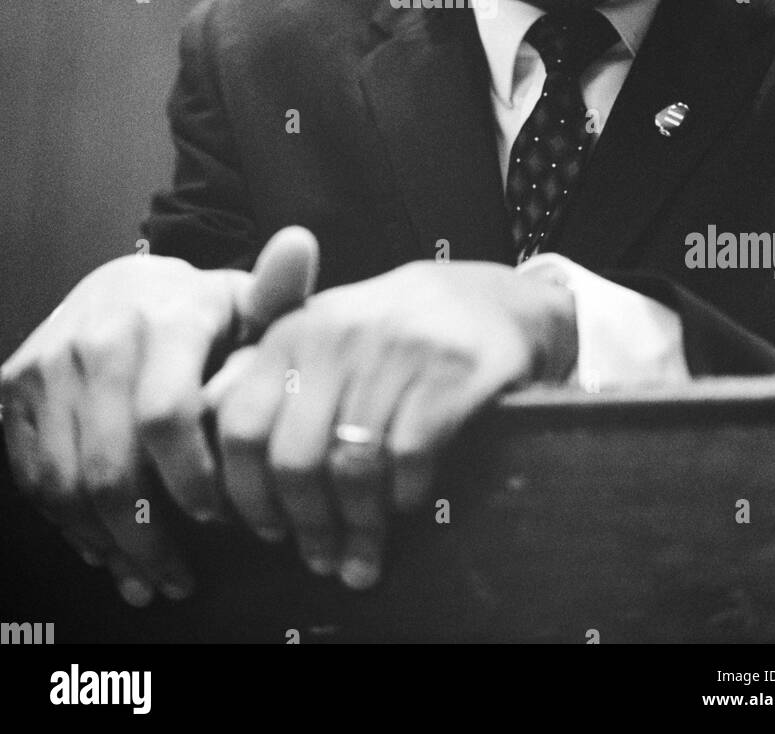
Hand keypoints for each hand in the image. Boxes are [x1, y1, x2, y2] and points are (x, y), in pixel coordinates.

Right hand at [0, 226, 317, 605]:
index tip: (219, 515)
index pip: (166, 414)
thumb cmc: (200, 312)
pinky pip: (34, 476)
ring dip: (107, 542)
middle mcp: (100, 337)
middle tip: (180, 574)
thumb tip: (301, 245)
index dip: (190, 477)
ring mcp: (50, 364)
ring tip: (146, 573)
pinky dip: (68, 523)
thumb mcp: (244, 303)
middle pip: (111, 464)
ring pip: (67, 481)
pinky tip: (104, 546)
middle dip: (148, 535)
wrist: (120, 286)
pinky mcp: (16, 387)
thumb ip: (278, 295)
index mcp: (165, 316)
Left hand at [206, 258, 576, 589]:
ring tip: (359, 559)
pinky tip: (404, 509)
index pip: (241, 426)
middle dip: (302, 525)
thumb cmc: (386, 329)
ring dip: (354, 528)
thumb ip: (263, 376)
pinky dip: (402, 498)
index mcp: (293, 332)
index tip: (262, 530)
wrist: (484, 297)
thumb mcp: (319, 335)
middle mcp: (337, 337)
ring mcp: (395, 354)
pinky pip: (408, 460)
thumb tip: (207, 436)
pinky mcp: (450, 375)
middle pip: (293, 459)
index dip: (244, 493)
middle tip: (316, 557)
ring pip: (352, 468)